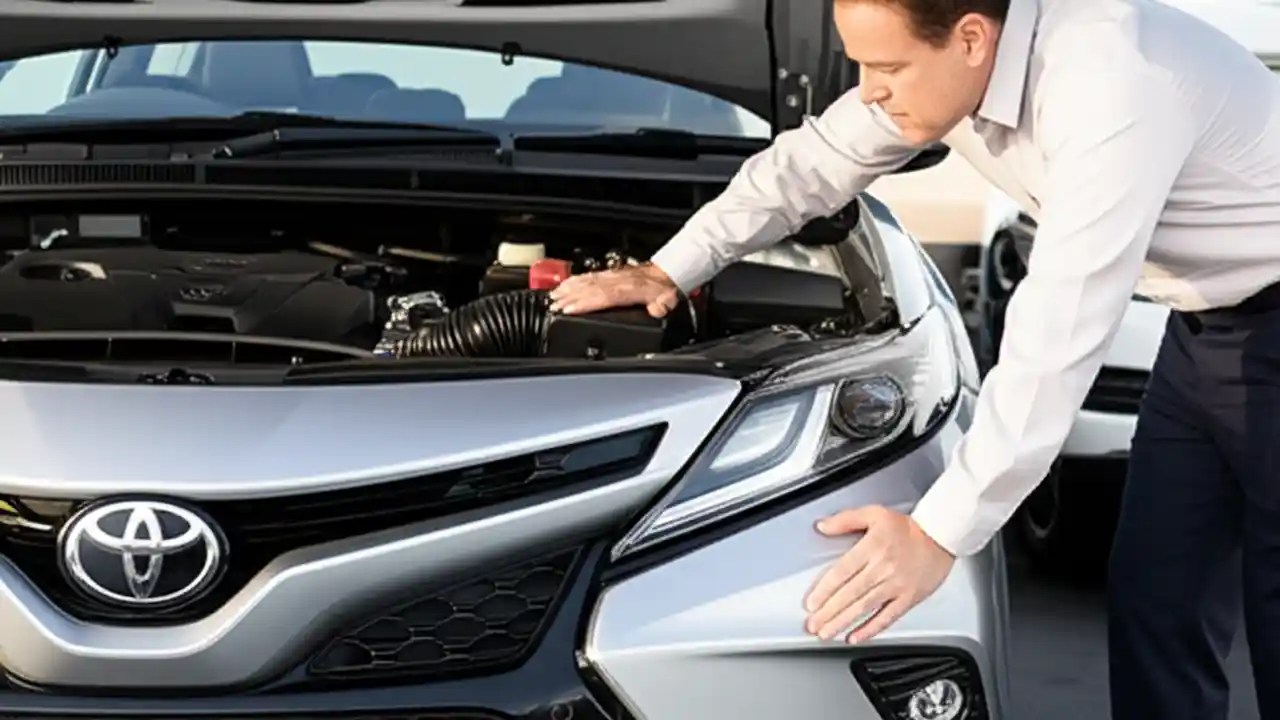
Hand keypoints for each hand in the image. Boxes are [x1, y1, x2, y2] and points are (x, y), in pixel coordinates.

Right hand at [548, 262, 680, 317]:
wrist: (668, 272)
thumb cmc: (664, 289)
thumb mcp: (667, 300)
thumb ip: (660, 306)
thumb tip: (657, 310)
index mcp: (630, 288)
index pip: (604, 296)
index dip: (586, 303)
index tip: (569, 309)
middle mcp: (618, 280)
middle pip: (590, 289)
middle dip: (569, 297)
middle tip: (553, 306)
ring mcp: (612, 276)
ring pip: (587, 281)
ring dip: (569, 289)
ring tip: (553, 297)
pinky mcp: (610, 274)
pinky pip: (589, 276)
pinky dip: (575, 280)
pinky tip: (565, 285)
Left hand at [803, 505, 955, 643]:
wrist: (941, 536)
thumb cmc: (908, 527)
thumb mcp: (874, 513)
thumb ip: (845, 520)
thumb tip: (822, 526)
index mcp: (872, 548)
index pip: (842, 572)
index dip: (824, 590)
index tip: (811, 603)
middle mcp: (883, 569)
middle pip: (850, 594)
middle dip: (828, 612)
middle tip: (812, 625)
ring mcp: (896, 586)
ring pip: (865, 607)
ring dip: (843, 622)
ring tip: (827, 633)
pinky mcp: (909, 598)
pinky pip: (887, 617)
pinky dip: (870, 629)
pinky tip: (855, 637)